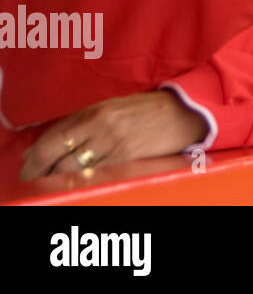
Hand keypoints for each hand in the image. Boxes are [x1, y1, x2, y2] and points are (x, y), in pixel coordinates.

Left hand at [20, 91, 208, 179]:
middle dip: (41, 173)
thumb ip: (78, 122)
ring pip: (75, 168)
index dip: (34, 159)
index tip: (27, 169)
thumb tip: (40, 147)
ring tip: (53, 185)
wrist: (184, 112)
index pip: (52, 138)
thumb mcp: (110, 107)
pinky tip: (79, 184)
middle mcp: (102, 126)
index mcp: (95, 112)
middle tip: (34, 182)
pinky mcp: (129, 157)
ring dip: (59, 179)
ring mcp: (116, 142)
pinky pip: (97, 174)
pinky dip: (83, 181)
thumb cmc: (145, 110)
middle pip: (59, 156)